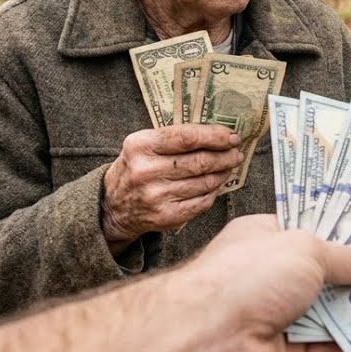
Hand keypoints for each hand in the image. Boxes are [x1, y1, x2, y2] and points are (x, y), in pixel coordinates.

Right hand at [102, 124, 242, 248]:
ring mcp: (156, 196)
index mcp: (141, 146)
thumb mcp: (145, 144)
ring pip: (205, 182)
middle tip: (236, 153)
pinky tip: (216, 183)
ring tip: (229, 166)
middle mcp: (146, 171)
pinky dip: (214, 191)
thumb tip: (220, 135)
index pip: (187, 137)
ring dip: (223, 173)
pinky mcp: (165, 216)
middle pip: (200, 161)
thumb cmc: (138, 166)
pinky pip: (202, 202)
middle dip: (225, 156)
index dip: (215, 136)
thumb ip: (177, 137)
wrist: (114, 205)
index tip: (232, 136)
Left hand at [187, 215, 350, 351]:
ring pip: (331, 317)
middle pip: (326, 278)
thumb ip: (344, 256)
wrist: (206, 340)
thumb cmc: (243, 278)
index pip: (310, 233)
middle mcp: (270, 280)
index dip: (345, 235)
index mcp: (265, 240)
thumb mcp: (305, 249)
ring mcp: (277, 320)